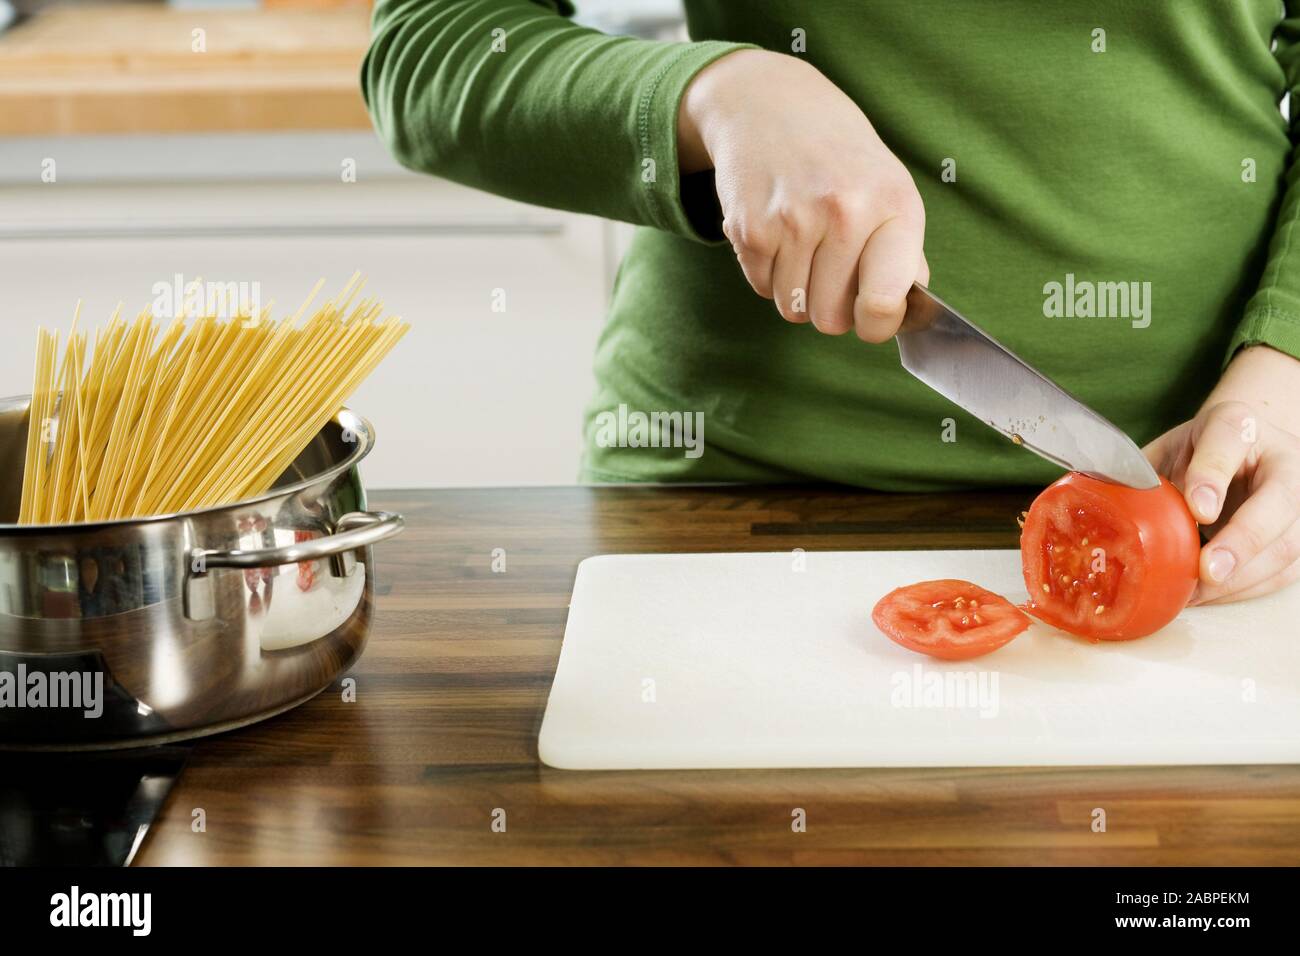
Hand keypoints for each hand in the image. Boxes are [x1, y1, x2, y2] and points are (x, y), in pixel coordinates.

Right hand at [677, 49, 927, 339]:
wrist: (769, 103)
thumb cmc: (840, 157)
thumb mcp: (889, 189)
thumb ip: (903, 256)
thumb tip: (902, 317)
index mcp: (893, 206)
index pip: (883, 303)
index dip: (877, 324)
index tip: (871, 316)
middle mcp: (844, 212)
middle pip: (831, 319)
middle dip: (830, 306)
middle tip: (830, 271)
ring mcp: (792, 220)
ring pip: (792, 309)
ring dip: (796, 292)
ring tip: (803, 247)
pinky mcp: (748, 228)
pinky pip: (761, 288)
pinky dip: (768, 274)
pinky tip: (776, 234)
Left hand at [1143, 346, 1299, 604]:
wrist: (1247, 449)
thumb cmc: (1199, 451)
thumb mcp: (1170, 447)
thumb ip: (1141, 471)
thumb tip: (1091, 501)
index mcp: (1238, 426)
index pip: (1228, 444)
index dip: (1213, 478)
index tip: (1198, 510)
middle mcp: (1283, 459)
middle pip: (1276, 503)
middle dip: (1242, 541)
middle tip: (1208, 570)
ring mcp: (1299, 499)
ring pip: (1285, 545)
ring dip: (1241, 577)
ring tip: (1197, 594)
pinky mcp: (1298, 534)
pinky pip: (1282, 572)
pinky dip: (1246, 590)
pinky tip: (1210, 597)